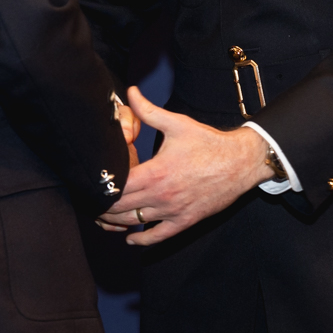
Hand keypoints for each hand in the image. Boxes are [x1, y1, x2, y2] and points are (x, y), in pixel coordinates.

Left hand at [96, 87, 275, 246]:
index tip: (91, 184)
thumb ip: (149, 111)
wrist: (241, 162)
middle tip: (91, 201)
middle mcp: (162, 195)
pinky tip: (130, 238)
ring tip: (103, 217)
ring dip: (116, 222)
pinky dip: (142, 240)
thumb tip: (131, 92)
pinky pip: (159, 236)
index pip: (118, 186)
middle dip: (102, 206)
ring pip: (135, 222)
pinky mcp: (186, 221)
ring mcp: (173, 211)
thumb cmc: (209, 143)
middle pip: (121, 208)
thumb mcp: (177, 124)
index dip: (102, 187)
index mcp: (156, 172)